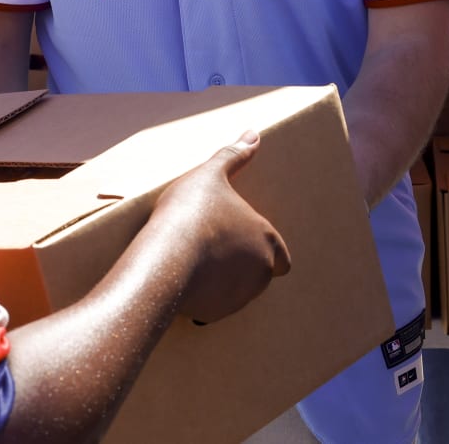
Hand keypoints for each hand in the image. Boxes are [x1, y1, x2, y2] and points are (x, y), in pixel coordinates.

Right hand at [153, 131, 291, 323]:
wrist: (165, 259)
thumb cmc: (191, 213)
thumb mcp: (210, 175)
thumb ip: (233, 155)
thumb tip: (254, 134)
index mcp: (267, 240)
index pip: (283, 257)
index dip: (266, 251)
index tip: (244, 244)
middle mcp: (261, 272)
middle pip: (259, 274)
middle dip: (241, 266)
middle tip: (214, 251)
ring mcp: (239, 296)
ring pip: (238, 293)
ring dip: (224, 284)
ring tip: (198, 266)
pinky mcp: (215, 314)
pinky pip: (213, 308)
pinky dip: (203, 300)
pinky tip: (184, 284)